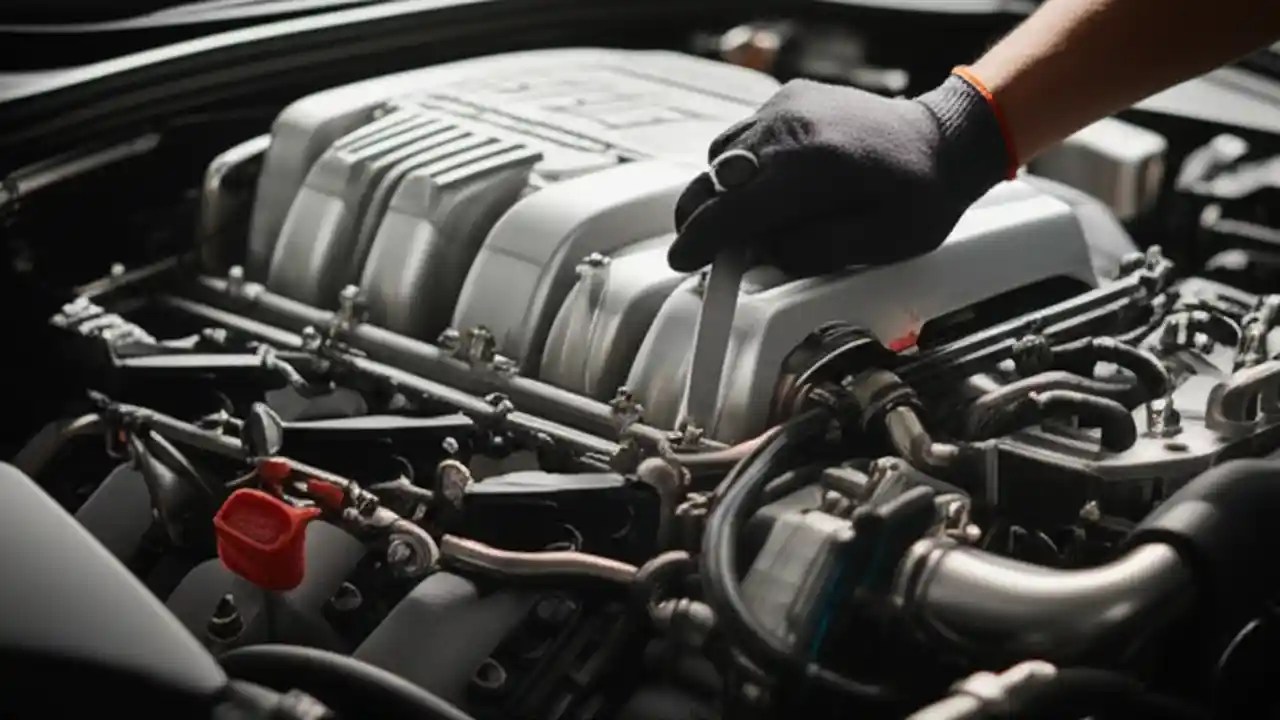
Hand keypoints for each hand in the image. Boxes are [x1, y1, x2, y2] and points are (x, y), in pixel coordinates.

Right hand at [668, 75, 1010, 274]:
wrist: (946, 138)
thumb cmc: (921, 193)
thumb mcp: (880, 242)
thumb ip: (814, 252)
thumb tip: (764, 255)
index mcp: (813, 167)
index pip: (733, 208)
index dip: (700, 239)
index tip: (684, 258)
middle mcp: (793, 127)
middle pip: (715, 178)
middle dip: (698, 217)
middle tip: (699, 248)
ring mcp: (787, 106)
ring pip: (721, 153)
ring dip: (718, 190)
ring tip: (736, 222)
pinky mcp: (788, 98)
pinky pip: (742, 134)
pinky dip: (738, 165)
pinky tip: (759, 187)